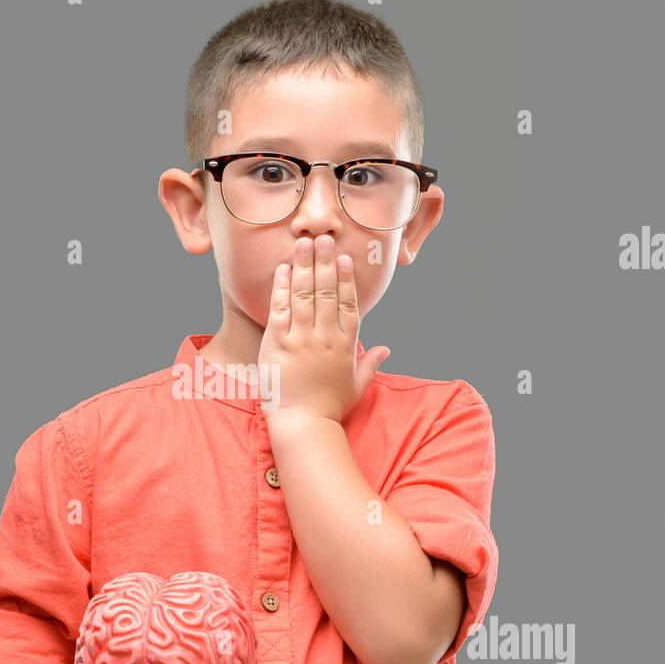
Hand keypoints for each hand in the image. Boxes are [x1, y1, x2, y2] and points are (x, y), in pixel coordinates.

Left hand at [258, 235, 389, 423]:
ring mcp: (300, 338)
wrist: (303, 424)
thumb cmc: (328, 407)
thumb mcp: (356, 385)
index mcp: (345, 344)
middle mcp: (325, 336)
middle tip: (324, 238)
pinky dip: (282, 287)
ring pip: (304, 294)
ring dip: (304, 266)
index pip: (347, 303)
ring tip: (304, 243)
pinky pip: (280, 309)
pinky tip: (284, 269)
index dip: (346, 279)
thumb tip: (386, 349)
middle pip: (326, 291)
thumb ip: (371, 363)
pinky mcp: (278, 343)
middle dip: (325, 262)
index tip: (345, 258)